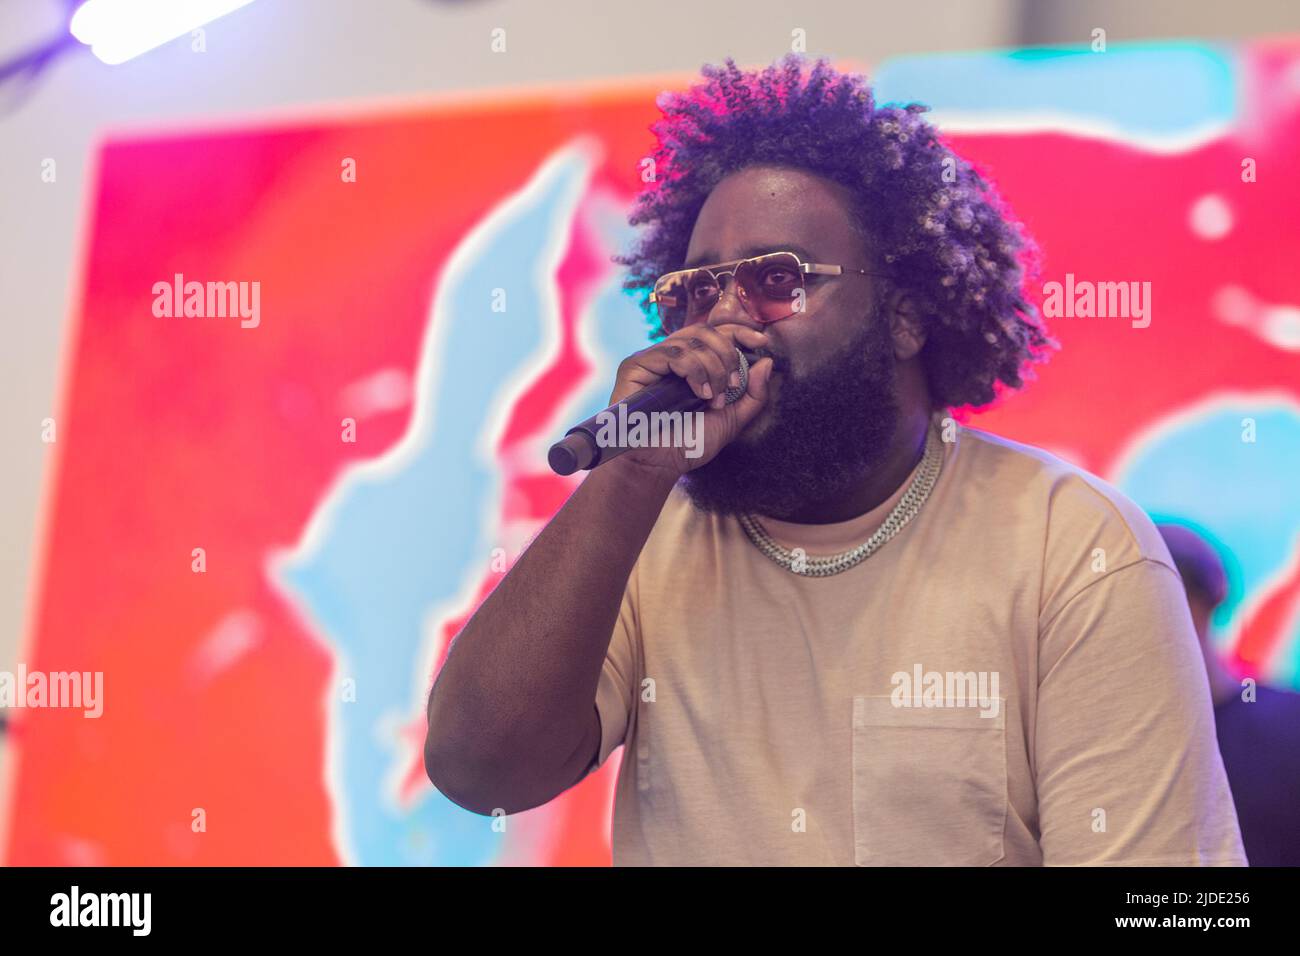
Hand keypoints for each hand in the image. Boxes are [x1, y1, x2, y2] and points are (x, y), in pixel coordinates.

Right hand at [606, 323, 774, 477]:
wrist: (659, 465)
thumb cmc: (689, 445)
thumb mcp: (731, 420)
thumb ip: (753, 394)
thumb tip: (767, 362)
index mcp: (693, 364)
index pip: (717, 332)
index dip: (740, 331)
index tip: (761, 341)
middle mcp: (672, 357)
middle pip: (706, 330)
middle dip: (727, 355)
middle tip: (733, 384)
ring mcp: (653, 359)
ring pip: (692, 340)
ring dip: (713, 368)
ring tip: (712, 397)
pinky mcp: (636, 365)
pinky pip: (672, 352)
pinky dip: (693, 370)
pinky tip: (699, 393)